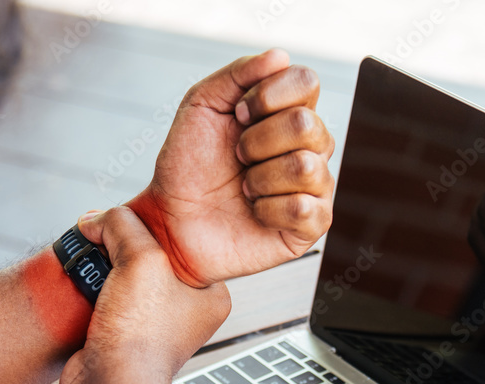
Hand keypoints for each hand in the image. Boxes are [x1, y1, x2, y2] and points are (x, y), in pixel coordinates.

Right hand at [60, 207, 230, 383]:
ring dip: (104, 266)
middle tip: (104, 239)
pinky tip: (84, 283)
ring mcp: (154, 323)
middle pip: (150, 256)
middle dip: (123, 246)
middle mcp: (186, 309)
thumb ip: (122, 224)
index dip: (151, 224)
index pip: (182, 242)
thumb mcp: (140, 259)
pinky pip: (107, 296)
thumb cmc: (140, 334)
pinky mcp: (123, 333)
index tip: (128, 217)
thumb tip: (96, 219)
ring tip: (93, 263)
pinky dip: (93, 288)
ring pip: (125, 275)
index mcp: (210, 293)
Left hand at [128, 49, 335, 287]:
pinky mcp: (309, 227)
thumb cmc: (187, 165)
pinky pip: (304, 209)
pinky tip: (255, 213)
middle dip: (257, 141)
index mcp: (287, 112)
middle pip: (307, 124)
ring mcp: (313, 187)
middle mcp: (308, 146)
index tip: (236, 115)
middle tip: (237, 157)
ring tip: (243, 188)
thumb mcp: (201, 105)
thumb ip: (237, 74)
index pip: (306, 82)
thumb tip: (280, 56)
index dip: (268, 95)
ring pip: (305, 166)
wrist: (171, 219)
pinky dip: (268, 210)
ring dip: (260, 178)